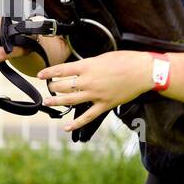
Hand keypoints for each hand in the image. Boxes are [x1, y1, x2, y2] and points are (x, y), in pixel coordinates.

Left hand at [37, 51, 152, 132]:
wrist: (143, 72)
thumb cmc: (126, 60)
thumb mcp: (103, 57)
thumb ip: (89, 64)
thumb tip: (81, 67)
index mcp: (87, 66)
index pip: (62, 70)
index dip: (49, 72)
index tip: (41, 75)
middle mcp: (88, 81)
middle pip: (63, 86)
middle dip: (53, 86)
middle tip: (49, 87)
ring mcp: (95, 95)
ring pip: (70, 100)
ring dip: (57, 101)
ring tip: (48, 102)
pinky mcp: (104, 105)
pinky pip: (87, 117)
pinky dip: (76, 123)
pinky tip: (66, 127)